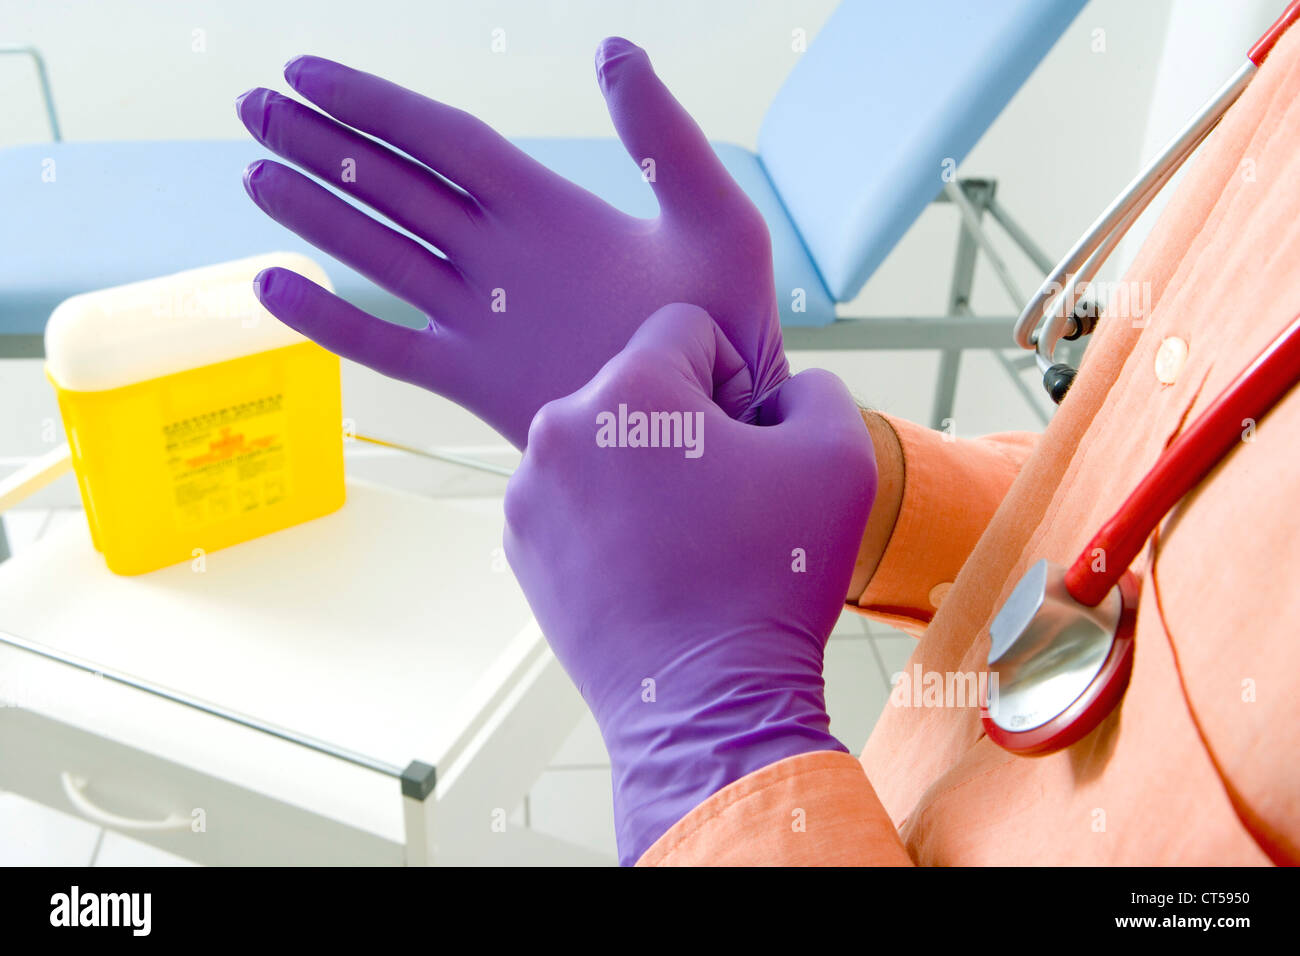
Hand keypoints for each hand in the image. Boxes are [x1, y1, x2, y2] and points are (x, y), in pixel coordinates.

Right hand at [236, 38, 787, 447]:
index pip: (442, 141)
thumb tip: (613, 47)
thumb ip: (664, 137)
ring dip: (316, 214)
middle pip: (393, 186)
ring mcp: (479, 317)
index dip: (375, 105)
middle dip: (323, 147)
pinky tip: (274, 289)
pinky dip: (333, 321)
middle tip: (250, 107)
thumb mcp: (714, 217)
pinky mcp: (472, 380)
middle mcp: (499, 255)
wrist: (720, 421)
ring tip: (252, 173)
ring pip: (378, 254)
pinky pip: (388, 345)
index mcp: (545, 206)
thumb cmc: (732, 322)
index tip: (308, 72)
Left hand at [503, 303, 875, 863]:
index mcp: (629, 390)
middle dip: (683, 425)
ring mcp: (529, 491)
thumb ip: (814, 388)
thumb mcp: (840, 457)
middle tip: (720, 497)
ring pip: (600, 443)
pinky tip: (648, 563)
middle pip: (636, 387)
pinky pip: (572, 495)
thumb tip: (776, 393)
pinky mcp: (521, 544)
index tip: (747, 443)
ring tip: (683, 537)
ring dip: (642, 469)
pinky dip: (607, 514)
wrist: (706, 701)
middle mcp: (558, 427)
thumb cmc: (774, 577)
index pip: (687, 330)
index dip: (734, 379)